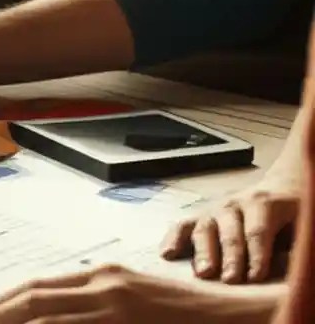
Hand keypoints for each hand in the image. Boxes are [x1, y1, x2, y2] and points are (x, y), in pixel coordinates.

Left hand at [0, 265, 280, 323]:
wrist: (234, 315)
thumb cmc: (185, 314)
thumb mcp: (134, 297)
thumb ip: (96, 302)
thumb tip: (54, 312)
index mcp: (102, 274)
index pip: (39, 286)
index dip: (3, 301)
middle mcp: (104, 284)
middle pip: (34, 297)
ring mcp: (116, 306)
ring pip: (48, 318)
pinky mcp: (127, 323)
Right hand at [160, 181, 300, 282]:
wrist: (278, 190)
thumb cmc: (291, 215)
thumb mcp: (301, 223)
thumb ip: (295, 241)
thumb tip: (293, 261)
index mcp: (263, 203)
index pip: (257, 231)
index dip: (257, 255)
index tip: (256, 277)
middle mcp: (234, 203)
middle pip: (229, 231)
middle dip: (230, 257)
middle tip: (230, 279)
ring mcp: (213, 208)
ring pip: (204, 228)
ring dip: (203, 252)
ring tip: (204, 273)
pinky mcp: (199, 215)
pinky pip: (182, 225)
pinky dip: (172, 238)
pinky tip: (167, 254)